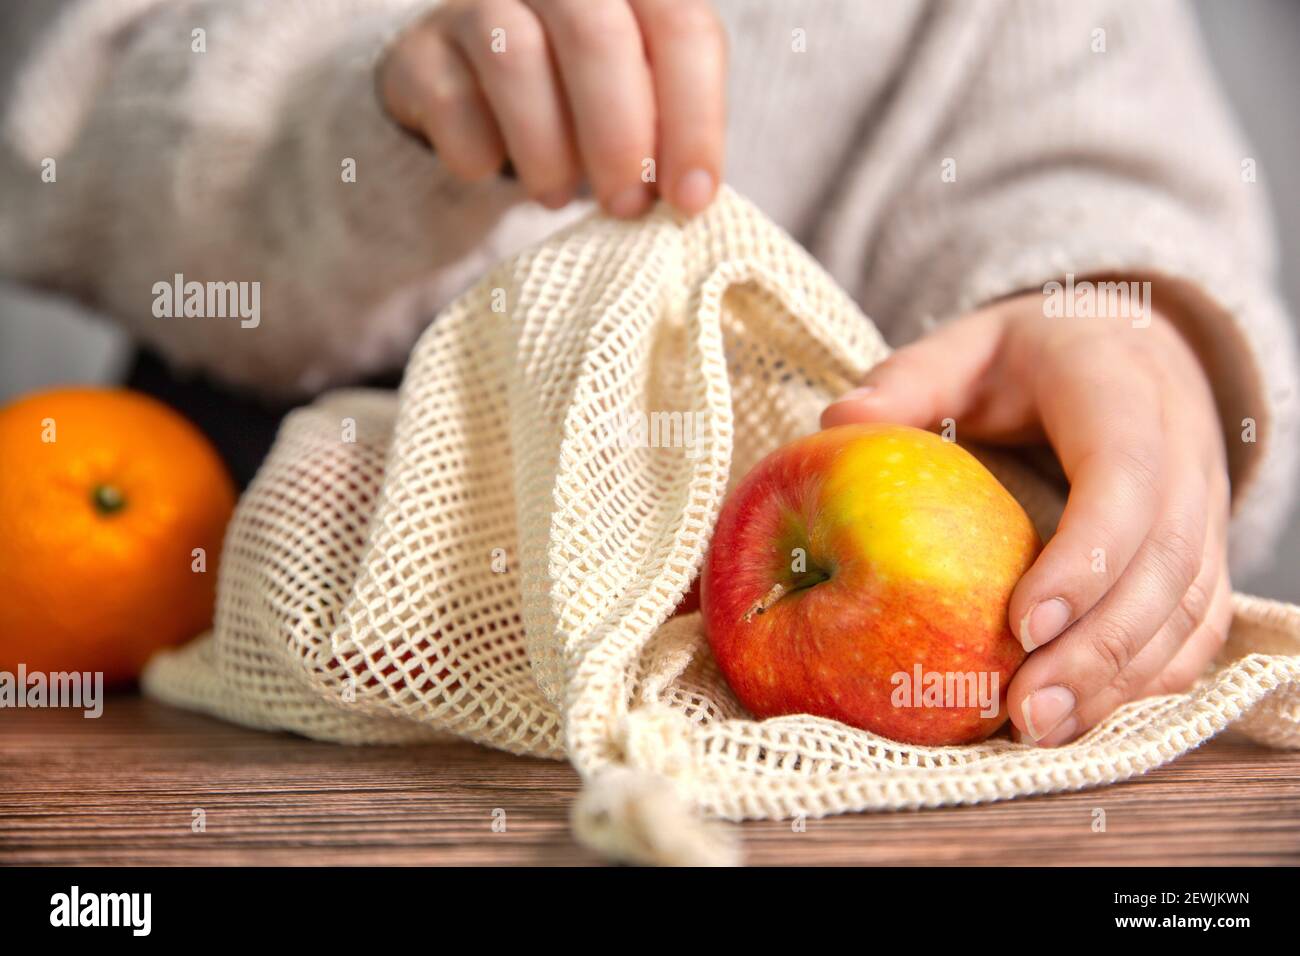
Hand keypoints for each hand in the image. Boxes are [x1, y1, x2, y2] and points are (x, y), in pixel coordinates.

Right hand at [379, 0, 726, 216]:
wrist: (469, 89)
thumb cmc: (578, 99)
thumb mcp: (639, 101)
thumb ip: (669, 129)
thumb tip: (690, 196)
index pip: (682, 26)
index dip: (694, 119)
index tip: (690, 199)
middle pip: (597, 36)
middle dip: (620, 139)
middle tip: (625, 208)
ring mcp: (476, 0)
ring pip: (516, 61)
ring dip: (549, 153)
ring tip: (557, 197)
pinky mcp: (419, 51)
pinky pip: (453, 104)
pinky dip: (480, 155)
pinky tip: (492, 168)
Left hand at [822, 291, 1232, 745]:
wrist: (1131, 347)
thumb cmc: (1031, 358)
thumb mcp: (967, 347)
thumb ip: (908, 381)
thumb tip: (835, 427)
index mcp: (1121, 387)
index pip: (1125, 477)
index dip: (1086, 555)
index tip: (1023, 622)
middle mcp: (1182, 449)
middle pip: (1165, 561)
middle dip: (1098, 646)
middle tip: (1025, 710)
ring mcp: (1203, 506)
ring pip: (1188, 605)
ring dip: (1122, 678)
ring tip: (1042, 730)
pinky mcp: (1203, 553)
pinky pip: (1196, 625)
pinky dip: (1147, 678)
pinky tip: (1084, 717)